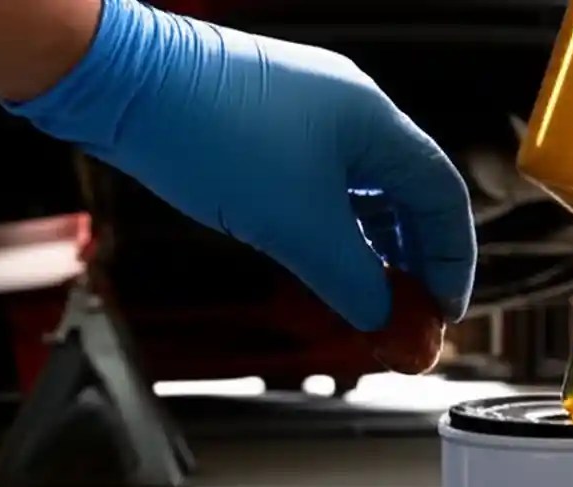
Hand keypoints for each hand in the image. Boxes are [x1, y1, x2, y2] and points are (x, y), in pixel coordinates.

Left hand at [5, 0, 475, 330]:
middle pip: (409, 194)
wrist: (120, 83)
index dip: (452, 260)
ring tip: (370, 295)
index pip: (442, 196)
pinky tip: (326, 259)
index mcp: (374, 121)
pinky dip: (336, 229)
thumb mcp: (295, 226)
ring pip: (365, 192)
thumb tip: (382, 317)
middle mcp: (350, 111)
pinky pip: (325, 185)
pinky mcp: (269, 127)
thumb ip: (352, 279)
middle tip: (410, 311)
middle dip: (415, 259)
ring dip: (375, 248)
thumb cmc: (205, 129)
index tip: (444, 308)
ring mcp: (309, 115)